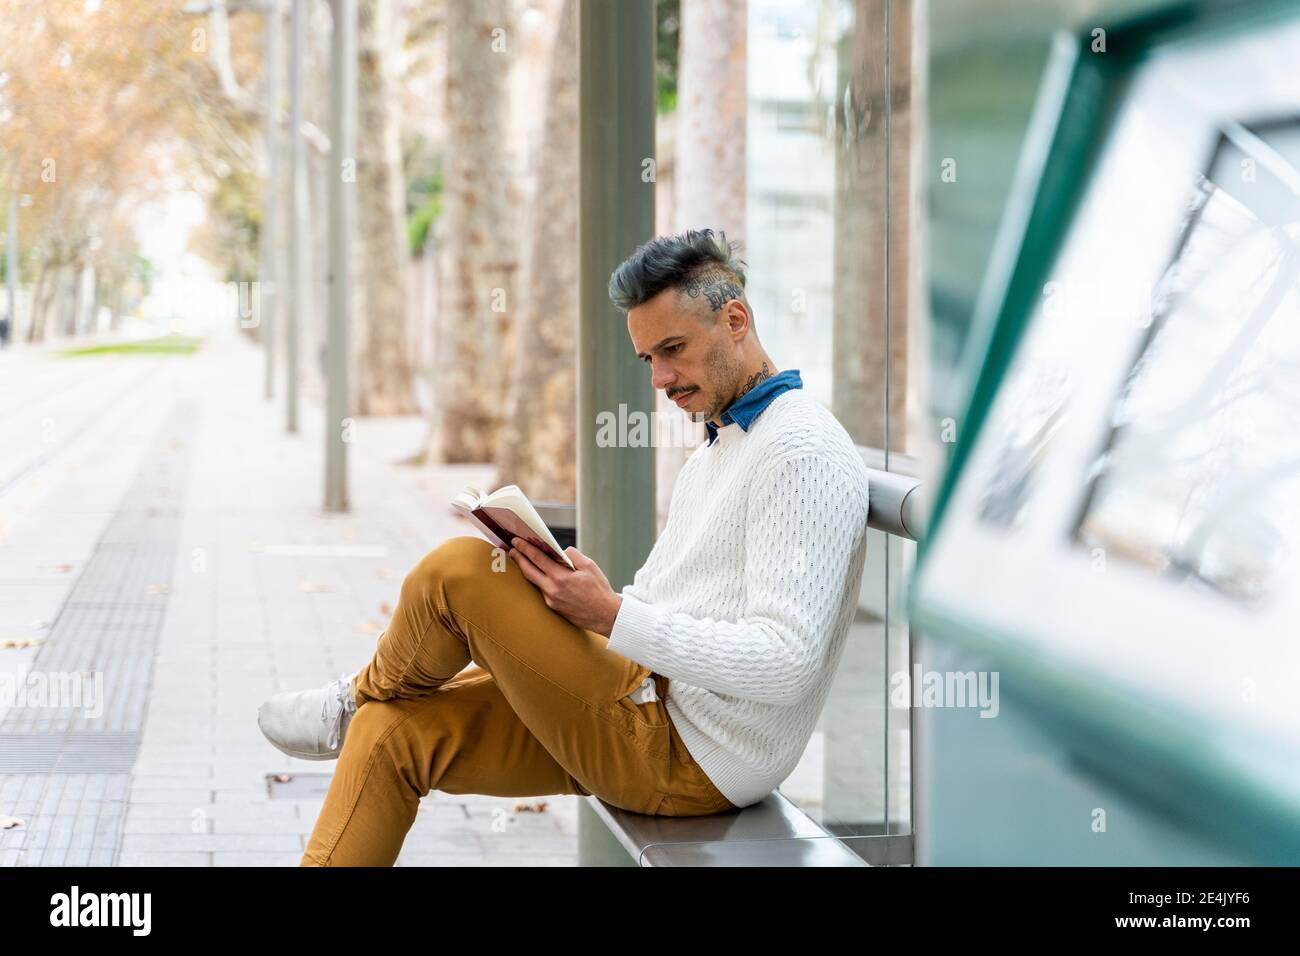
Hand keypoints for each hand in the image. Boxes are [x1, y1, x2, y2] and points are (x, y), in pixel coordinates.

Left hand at [508, 537, 622, 635]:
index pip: (537, 559)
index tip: (516, 541)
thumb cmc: (600, 590)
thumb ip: (573, 555)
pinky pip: (544, 590)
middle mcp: (552, 590)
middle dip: (519, 559)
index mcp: (561, 577)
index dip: (525, 548)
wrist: (606, 615)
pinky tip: (542, 575)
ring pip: (535, 582)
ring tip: (524, 560)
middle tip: (512, 549)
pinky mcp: (553, 608)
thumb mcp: (590, 566)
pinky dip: (541, 580)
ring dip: (528, 570)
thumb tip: (560, 551)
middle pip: (528, 571)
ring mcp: (551, 600)